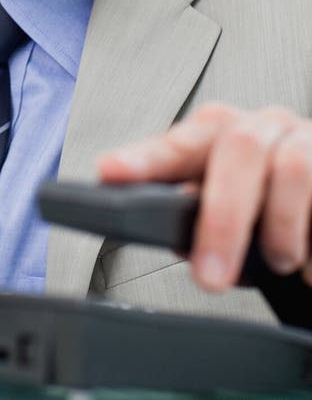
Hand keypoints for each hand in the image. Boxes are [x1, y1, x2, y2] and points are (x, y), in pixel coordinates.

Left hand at [98, 103, 311, 291]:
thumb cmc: (266, 202)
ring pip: (291, 168)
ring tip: (279, 261)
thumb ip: (196, 216)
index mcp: (218, 133)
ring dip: (281, 228)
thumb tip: (180, 234)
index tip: (110, 171)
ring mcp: (303, 137)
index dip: (145, 158)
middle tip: (212, 277)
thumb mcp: (224, 208)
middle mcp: (261, 125)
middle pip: (238, 149)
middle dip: (223, 218)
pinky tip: (309, 264)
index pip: (176, 142)